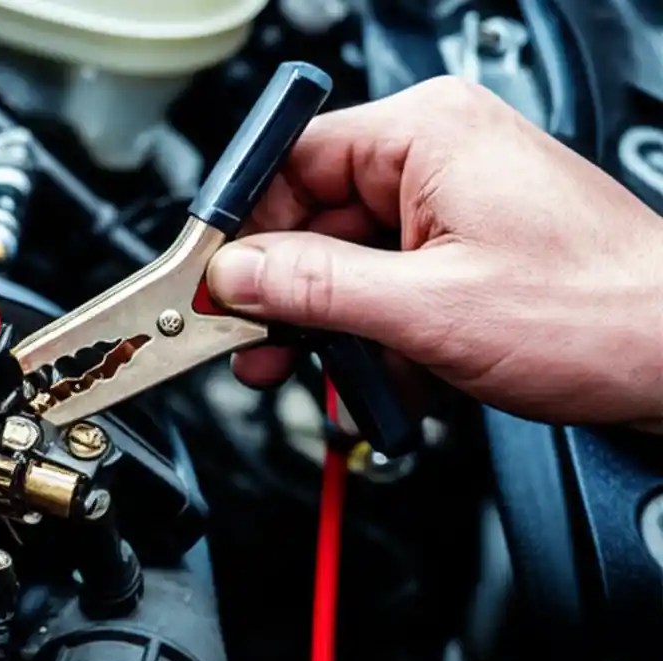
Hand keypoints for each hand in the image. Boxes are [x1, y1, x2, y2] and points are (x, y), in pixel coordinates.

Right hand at [206, 77, 661, 426]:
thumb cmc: (600, 312)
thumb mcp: (427, 307)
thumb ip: (313, 287)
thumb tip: (232, 273)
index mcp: (426, 133)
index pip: (288, 160)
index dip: (240, 227)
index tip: (210, 280)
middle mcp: (436, 157)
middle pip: (310, 219)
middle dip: (282, 294)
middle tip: (254, 344)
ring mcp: (450, 207)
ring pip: (344, 263)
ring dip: (329, 328)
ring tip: (325, 374)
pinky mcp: (463, 252)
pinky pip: (384, 287)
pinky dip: (374, 338)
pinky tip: (384, 378)